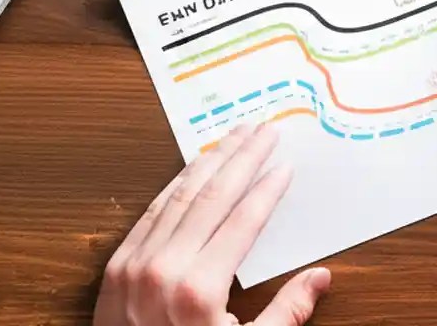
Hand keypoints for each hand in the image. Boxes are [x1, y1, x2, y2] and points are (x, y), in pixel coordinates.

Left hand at [93, 123, 330, 325]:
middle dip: (242, 158)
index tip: (285, 165)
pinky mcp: (116, 268)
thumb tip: (320, 278)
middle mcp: (163, 269)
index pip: (242, 221)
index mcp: (199, 290)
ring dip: (209, 162)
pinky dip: (174, 187)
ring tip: (233, 137)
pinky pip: (149, 214)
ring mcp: (134, 265)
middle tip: (264, 129)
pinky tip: (192, 171)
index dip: (267, 189)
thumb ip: (286, 314)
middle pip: (211, 197)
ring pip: (177, 197)